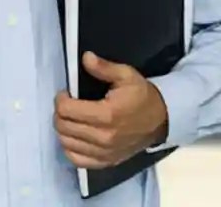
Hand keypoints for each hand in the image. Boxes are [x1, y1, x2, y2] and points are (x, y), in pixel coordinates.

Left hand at [53, 51, 169, 169]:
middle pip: (63, 127)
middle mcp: (103, 137)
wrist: (160, 120)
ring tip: (71, 119)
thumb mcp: (126, 75)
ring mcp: (104, 152)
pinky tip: (74, 137)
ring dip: (63, 129)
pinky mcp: (106, 162)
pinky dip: (70, 148)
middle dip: (60, 113)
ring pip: (66, 143)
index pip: (67, 110)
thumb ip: (103, 67)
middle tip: (67, 105)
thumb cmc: (141, 96)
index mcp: (107, 114)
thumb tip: (85, 58)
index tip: (66, 94)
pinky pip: (77, 160)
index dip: (61, 99)